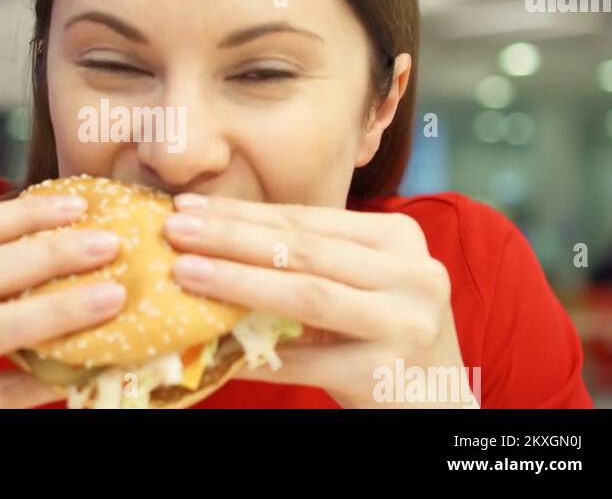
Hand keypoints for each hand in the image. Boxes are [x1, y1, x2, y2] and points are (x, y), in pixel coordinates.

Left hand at [163, 194, 476, 407]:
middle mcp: (412, 273)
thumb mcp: (361, 285)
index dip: (244, 213)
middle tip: (175, 228)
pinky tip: (210, 345)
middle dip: (230, 237)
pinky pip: (304, 361)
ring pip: (305, 295)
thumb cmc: (384, 335)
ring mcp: (404, 322)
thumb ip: (310, 263)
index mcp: (400, 238)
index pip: (308, 219)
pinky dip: (254, 352)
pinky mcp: (387, 372)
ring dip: (236, 282)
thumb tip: (215, 243)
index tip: (190, 204)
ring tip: (184, 271)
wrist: (437, 406)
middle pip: (303, 250)